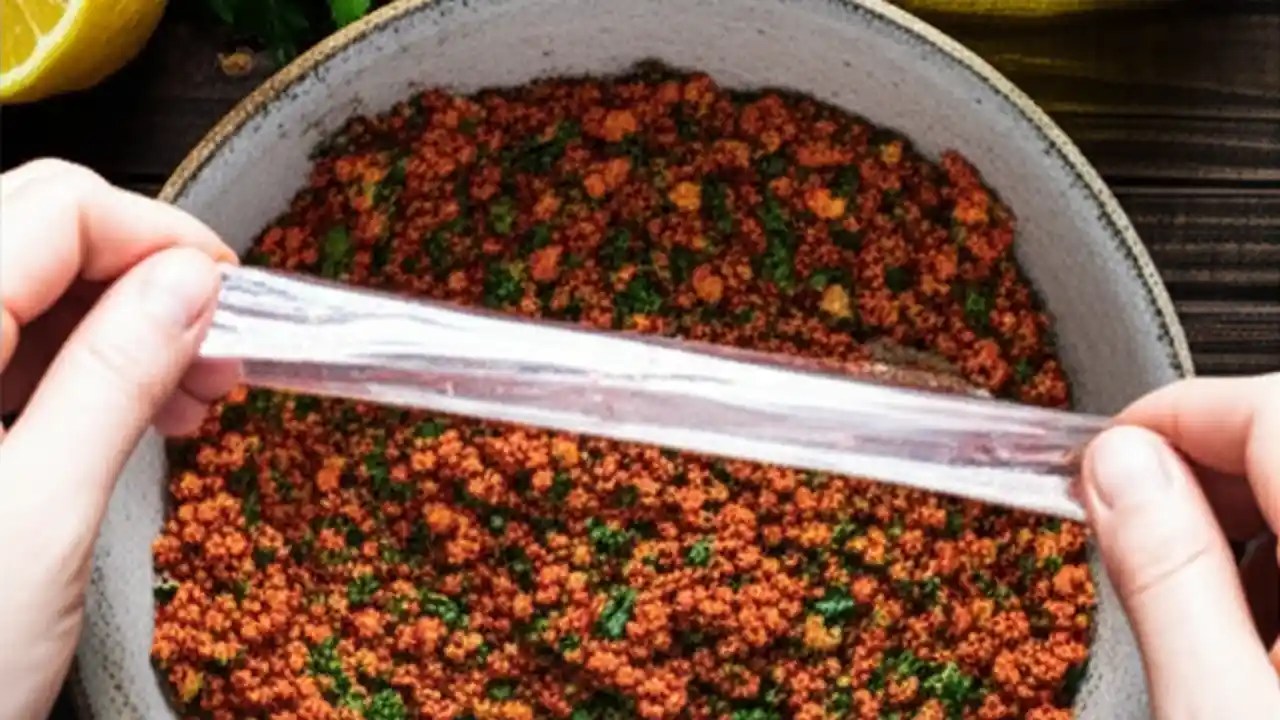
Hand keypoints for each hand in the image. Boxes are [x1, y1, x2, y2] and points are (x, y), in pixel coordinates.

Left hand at [0, 160, 239, 719]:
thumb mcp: (37, 519)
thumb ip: (112, 380)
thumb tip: (189, 285)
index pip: (54, 209)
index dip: (158, 235)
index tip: (230, 289)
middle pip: (34, 230)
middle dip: (143, 277)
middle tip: (218, 346)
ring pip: (22, 285)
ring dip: (117, 324)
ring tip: (188, 392)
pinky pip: (2, 346)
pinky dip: (75, 366)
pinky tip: (129, 410)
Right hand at [1080, 374, 1279, 718]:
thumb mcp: (1218, 711)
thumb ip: (1169, 579)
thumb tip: (1117, 467)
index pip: (1269, 406)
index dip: (1170, 416)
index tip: (1099, 453)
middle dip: (1199, 471)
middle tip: (1123, 519)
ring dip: (1246, 523)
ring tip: (1188, 599)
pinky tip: (1261, 642)